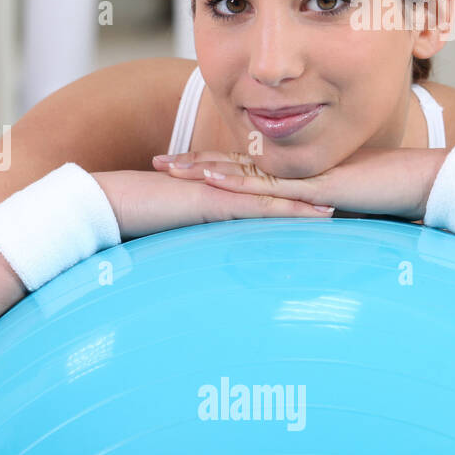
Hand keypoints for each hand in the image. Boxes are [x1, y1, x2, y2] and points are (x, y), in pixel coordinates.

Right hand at [93, 167, 336, 240]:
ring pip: (278, 197)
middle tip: (349, 200)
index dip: (290, 198)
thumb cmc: (126, 218)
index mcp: (211, 194)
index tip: (321, 203)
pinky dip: (293, 211)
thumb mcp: (165, 234)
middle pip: (276, 192)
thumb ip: (186, 241)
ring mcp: (220, 192)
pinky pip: (260, 207)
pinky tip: (320, 217)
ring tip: (350, 207)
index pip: (258, 196)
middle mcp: (222, 189)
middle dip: (311, 196)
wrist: (103, 203)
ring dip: (314, 204)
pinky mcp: (215, 201)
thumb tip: (195, 264)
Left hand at [152, 147, 449, 221]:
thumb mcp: (345, 218)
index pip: (243, 171)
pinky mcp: (315, 189)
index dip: (210, 166)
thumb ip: (318, 227)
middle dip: (193, 164)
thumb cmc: (392, 202)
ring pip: (243, 172)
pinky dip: (241, 185)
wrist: (426, 185)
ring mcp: (301, 178)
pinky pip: (271, 187)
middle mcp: (292, 173)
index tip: (177, 166)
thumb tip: (304, 247)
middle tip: (156, 162)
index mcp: (294, 178)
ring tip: (171, 168)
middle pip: (232, 166)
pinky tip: (215, 182)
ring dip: (205, 170)